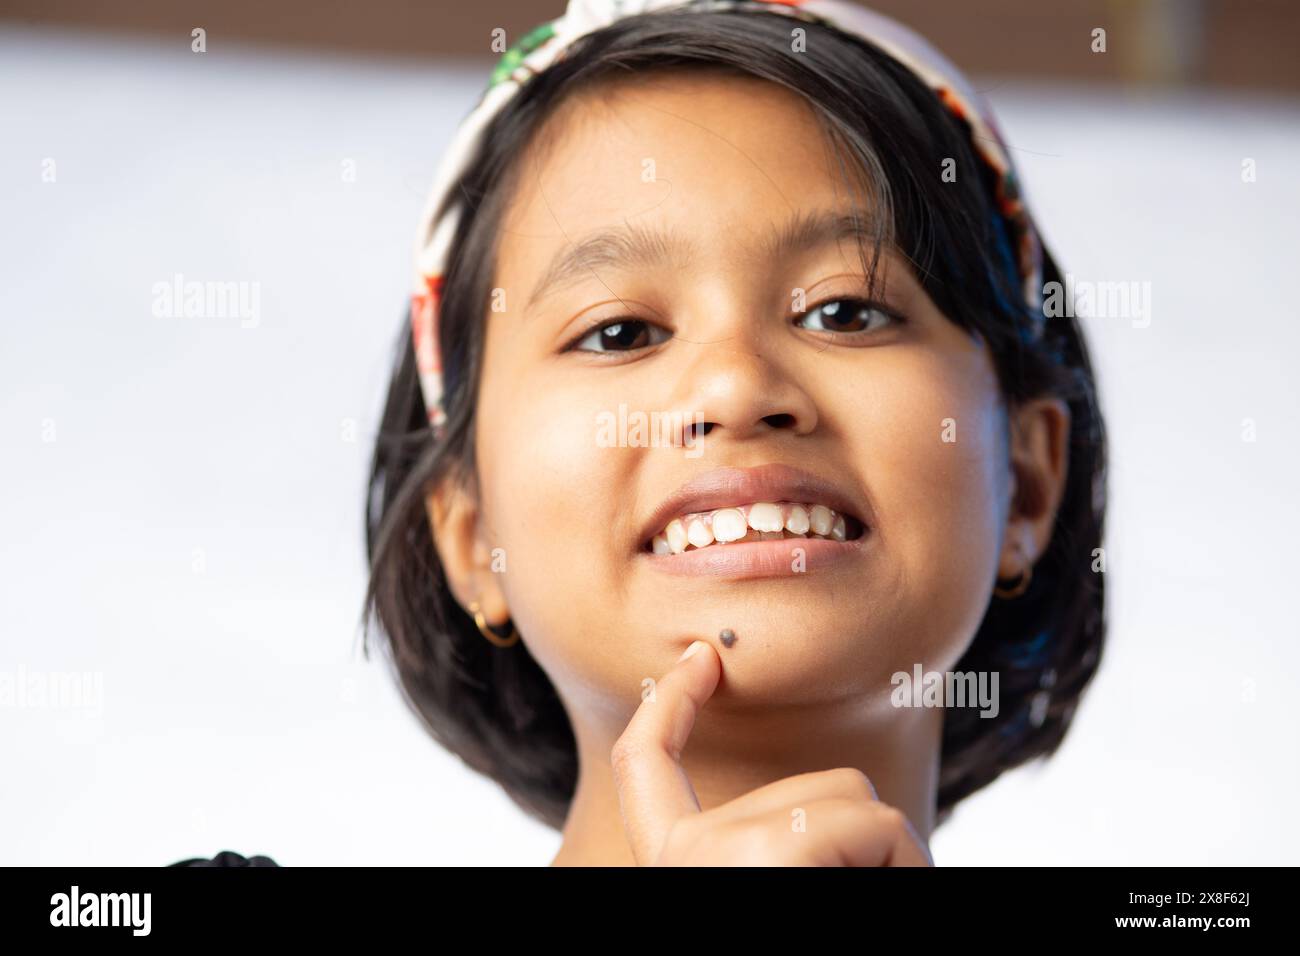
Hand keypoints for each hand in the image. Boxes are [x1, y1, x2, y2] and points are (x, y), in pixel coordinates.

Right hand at [611, 639, 933, 865]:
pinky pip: (880, 823)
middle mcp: (680, 857)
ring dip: (888, 855)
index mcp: (678, 865)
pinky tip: (878, 895)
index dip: (666, 706)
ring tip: (862, 899)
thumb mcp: (772, 875)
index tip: (700, 656)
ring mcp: (720, 852)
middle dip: (862, 836)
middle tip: (853, 886)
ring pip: (855, 796)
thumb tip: (854, 799)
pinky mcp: (769, 854)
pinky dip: (907, 862)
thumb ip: (776, 837)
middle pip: (815, 783)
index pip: (646, 768)